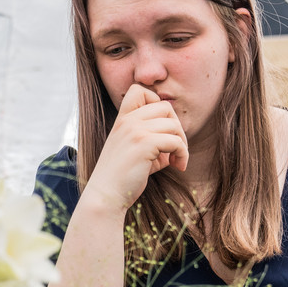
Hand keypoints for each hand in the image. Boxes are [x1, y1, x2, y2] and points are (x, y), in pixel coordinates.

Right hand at [85, 85, 188, 211]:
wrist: (105, 196)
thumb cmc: (122, 177)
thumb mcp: (135, 150)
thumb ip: (153, 138)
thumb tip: (178, 139)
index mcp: (121, 119)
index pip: (139, 90)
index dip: (156, 103)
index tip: (159, 128)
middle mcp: (127, 121)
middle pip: (165, 107)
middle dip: (176, 127)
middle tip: (175, 148)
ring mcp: (135, 130)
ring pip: (174, 125)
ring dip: (182, 144)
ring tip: (176, 160)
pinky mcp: (144, 144)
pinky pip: (176, 142)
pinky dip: (182, 154)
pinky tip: (178, 166)